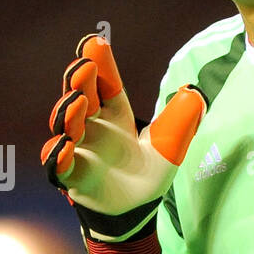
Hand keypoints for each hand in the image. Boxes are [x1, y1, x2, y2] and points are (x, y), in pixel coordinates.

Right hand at [40, 35, 205, 253]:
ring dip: (69, 112)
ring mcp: (80, 150)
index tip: (95, 42)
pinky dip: (58, 156)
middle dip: (80, 81)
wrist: (136, 211)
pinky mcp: (73, 176)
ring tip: (77, 102)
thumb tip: (195, 94)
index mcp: (116, 114)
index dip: (101, 64)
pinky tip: (64, 147)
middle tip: (83, 66)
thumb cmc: (148, 173)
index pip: (107, 84)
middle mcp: (93, 127)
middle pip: (81, 97)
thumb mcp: (170, 145)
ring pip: (66, 126)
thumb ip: (180, 121)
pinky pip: (59, 165)